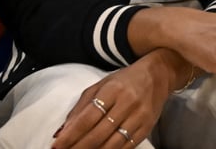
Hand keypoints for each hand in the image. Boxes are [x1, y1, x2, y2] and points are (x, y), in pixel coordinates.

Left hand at [52, 51, 175, 147]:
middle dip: (78, 147)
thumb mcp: (100, 86)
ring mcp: (139, 117)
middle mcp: (127, 103)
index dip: (70, 135)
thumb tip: (62, 131)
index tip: (57, 145)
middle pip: (98, 133)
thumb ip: (80, 107)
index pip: (87, 118)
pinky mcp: (147, 128)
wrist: (159, 75)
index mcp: (112, 90)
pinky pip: (127, 147)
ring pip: (112, 144)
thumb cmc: (125, 80)